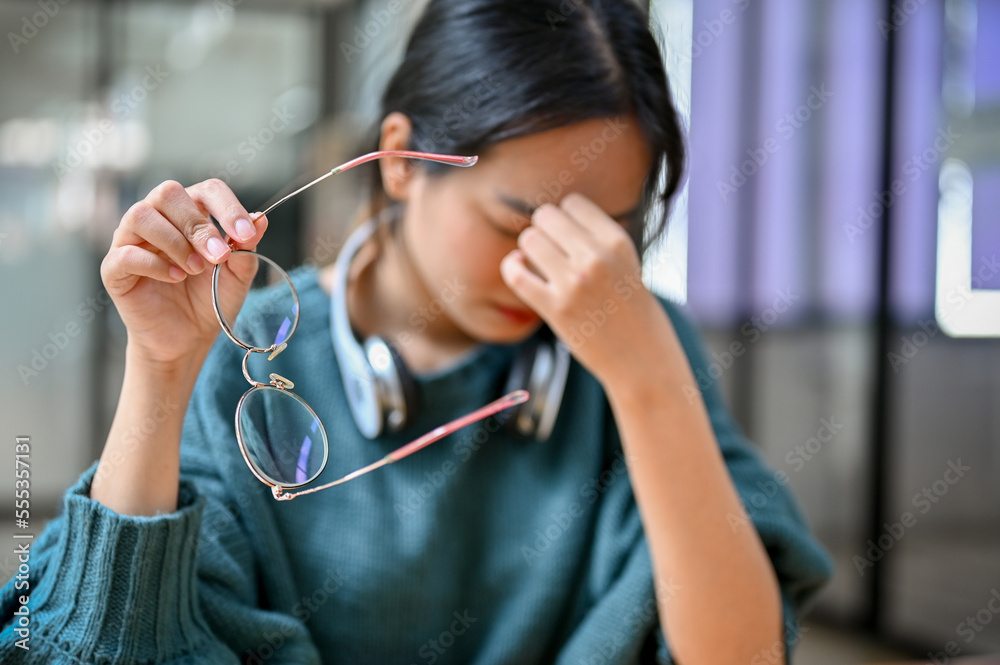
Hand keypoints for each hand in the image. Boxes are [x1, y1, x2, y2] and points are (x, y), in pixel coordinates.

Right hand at [101, 178, 268, 368]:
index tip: (246, 235)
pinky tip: (175, 278)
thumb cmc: (210, 300)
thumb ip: (246, 247)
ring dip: (175, 242)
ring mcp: (131, 240)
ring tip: (195, 269)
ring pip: (141, 215)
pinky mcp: (114, 268)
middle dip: (198, 224)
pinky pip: (126, 253)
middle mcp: (158, 219)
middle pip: (168, 193)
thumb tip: (260, 219)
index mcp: (191, 213)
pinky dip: (154, 264)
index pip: (207, 190)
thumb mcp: (237, 275)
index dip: (227, 207)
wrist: (188, 339)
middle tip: (218, 255)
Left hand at [498, 192, 663, 385]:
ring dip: (528, 249)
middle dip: (543, 230)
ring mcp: (574, 283)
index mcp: (617, 242)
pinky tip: (520, 271)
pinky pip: (516, 274)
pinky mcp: (556, 309)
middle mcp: (596, 258)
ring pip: (529, 240)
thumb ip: (595, 240)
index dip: (564, 217)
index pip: (572, 203)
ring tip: (539, 264)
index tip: (567, 236)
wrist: (642, 358)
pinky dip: (512, 268)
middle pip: (546, 216)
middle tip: (550, 251)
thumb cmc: (632, 310)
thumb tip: (551, 218)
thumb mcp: (627, 263)